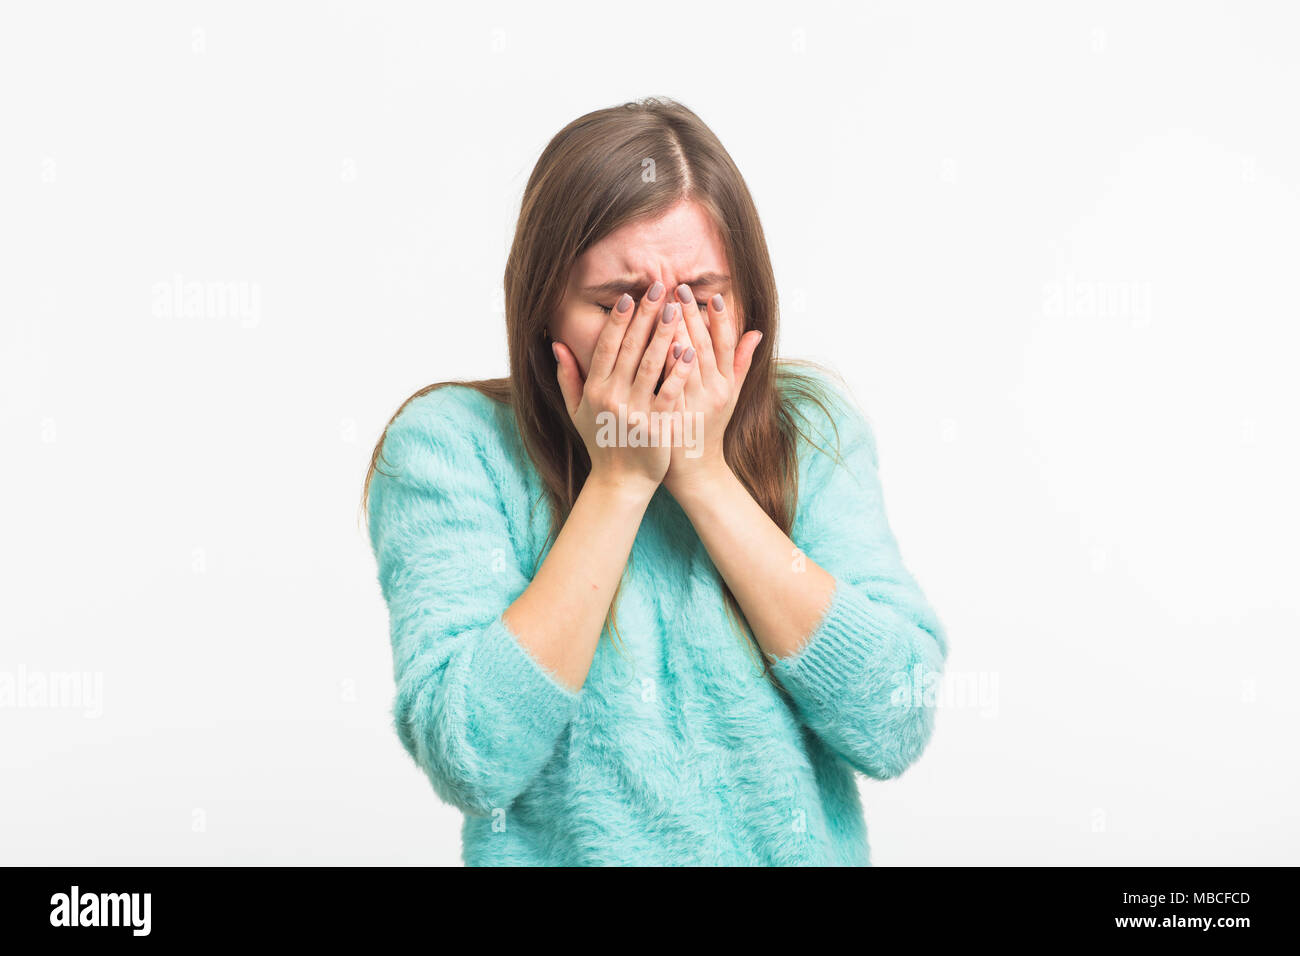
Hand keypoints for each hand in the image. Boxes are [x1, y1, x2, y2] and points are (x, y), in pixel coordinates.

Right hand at [553, 281, 696, 498]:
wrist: (620, 482)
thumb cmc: (600, 443)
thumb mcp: (577, 411)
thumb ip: (568, 377)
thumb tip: (557, 344)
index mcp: (594, 390)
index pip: (608, 346)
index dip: (619, 319)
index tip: (630, 295)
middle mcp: (612, 397)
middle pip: (631, 348)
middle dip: (645, 315)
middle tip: (659, 287)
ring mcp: (634, 411)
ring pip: (652, 364)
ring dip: (664, 334)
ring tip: (676, 308)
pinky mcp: (656, 426)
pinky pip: (670, 392)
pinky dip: (679, 371)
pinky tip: (690, 350)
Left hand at [660, 284, 762, 499]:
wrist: (694, 470)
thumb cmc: (709, 429)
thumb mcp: (731, 396)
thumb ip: (742, 363)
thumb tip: (756, 331)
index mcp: (726, 385)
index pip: (725, 345)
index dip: (720, 320)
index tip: (712, 295)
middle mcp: (713, 393)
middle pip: (704, 347)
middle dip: (692, 316)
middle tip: (679, 288)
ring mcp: (693, 406)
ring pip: (687, 364)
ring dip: (677, 333)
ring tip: (667, 306)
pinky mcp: (674, 418)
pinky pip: (670, 388)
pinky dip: (668, 368)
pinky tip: (660, 347)